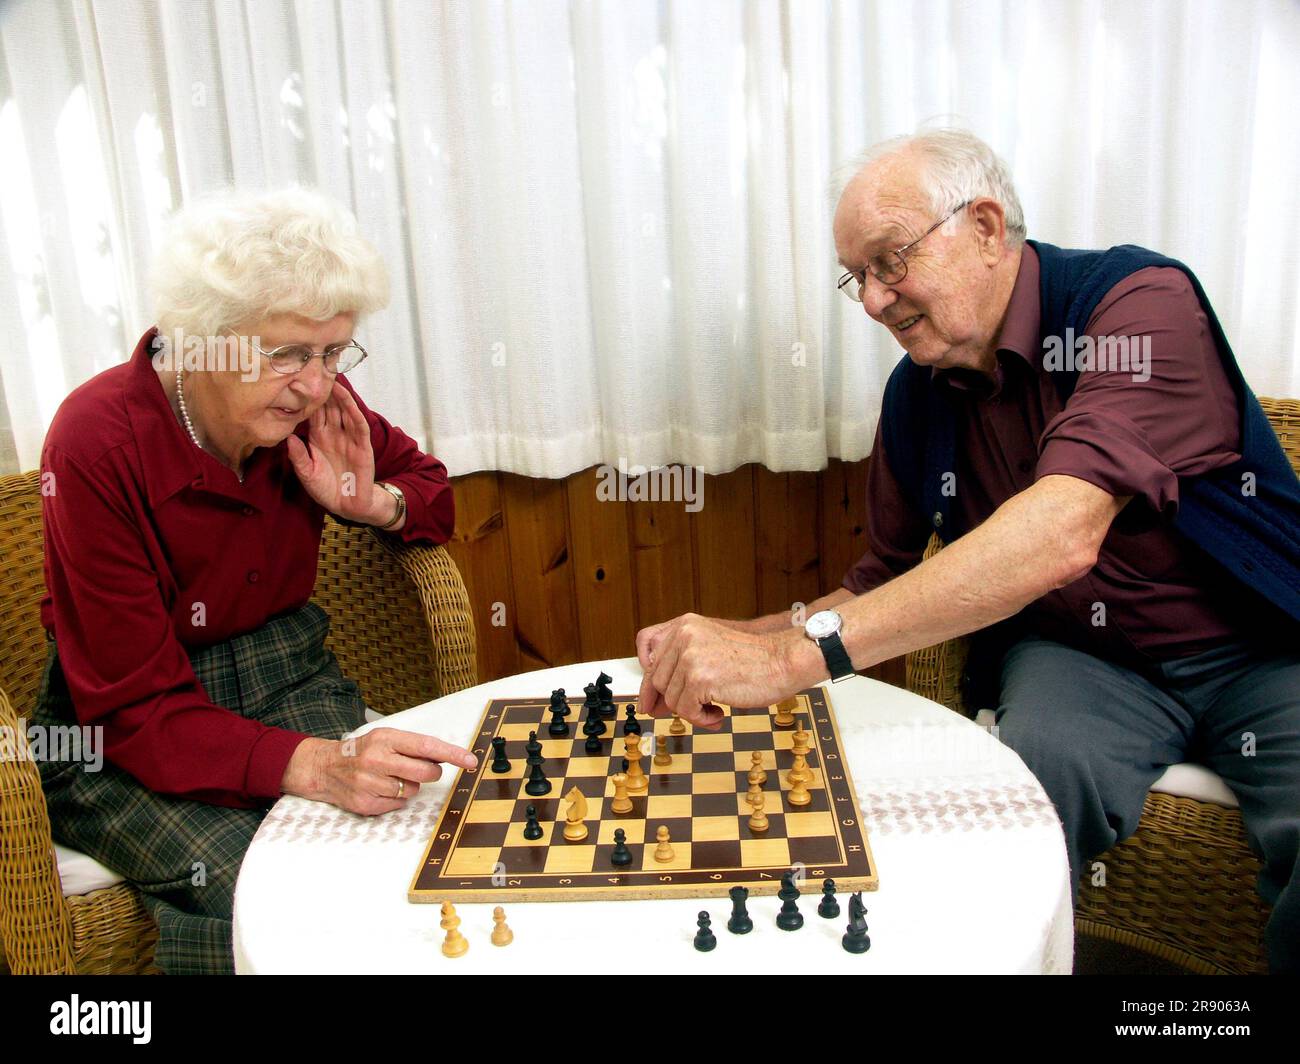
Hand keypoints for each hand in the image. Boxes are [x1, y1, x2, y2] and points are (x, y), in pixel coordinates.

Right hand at [282, 727, 477, 815]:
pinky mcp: (365, 803)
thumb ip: (413, 747)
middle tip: (422, 770)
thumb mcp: (386, 738)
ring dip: (409, 786)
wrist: (326, 767)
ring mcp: (370, 783)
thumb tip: (445, 758)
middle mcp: (377, 759)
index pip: (427, 746)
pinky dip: (395, 799)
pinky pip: (398, 804)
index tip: (471, 760)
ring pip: (412, 791)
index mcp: (386, 739)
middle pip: (425, 773)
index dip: (452, 754)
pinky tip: (380, 789)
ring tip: (390, 777)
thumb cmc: (363, 751)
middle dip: (431, 774)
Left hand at [286, 381, 390, 523]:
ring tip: (332, 378)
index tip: (297, 380)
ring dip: (339, 396)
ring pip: (344, 412)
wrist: (347, 506)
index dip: (307, 398)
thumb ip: (298, 457)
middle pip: (329, 407)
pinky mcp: (362, 446)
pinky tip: (347, 400)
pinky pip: (358, 425)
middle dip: (323, 390)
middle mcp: (334, 434)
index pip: (313, 413)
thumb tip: (289, 438)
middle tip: (316, 369)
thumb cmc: (326, 489)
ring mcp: (349, 438)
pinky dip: (353, 411)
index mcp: (318, 438)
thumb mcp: (306, 474)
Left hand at [635, 613, 807, 727]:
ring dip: (691, 712)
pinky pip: (686, 711)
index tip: (650, 702)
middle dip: (672, 702)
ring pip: (670, 699)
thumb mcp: (710, 649)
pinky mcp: (700, 678)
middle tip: (694, 711)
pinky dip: (701, 719)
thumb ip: (680, 667)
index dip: (647, 683)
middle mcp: (684, 636)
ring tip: (713, 710)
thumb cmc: (753, 660)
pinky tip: (717, 715)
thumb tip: (652, 703)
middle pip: (656, 681)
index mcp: (684, 625)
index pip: (648, 653)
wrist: (783, 661)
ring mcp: (690, 656)